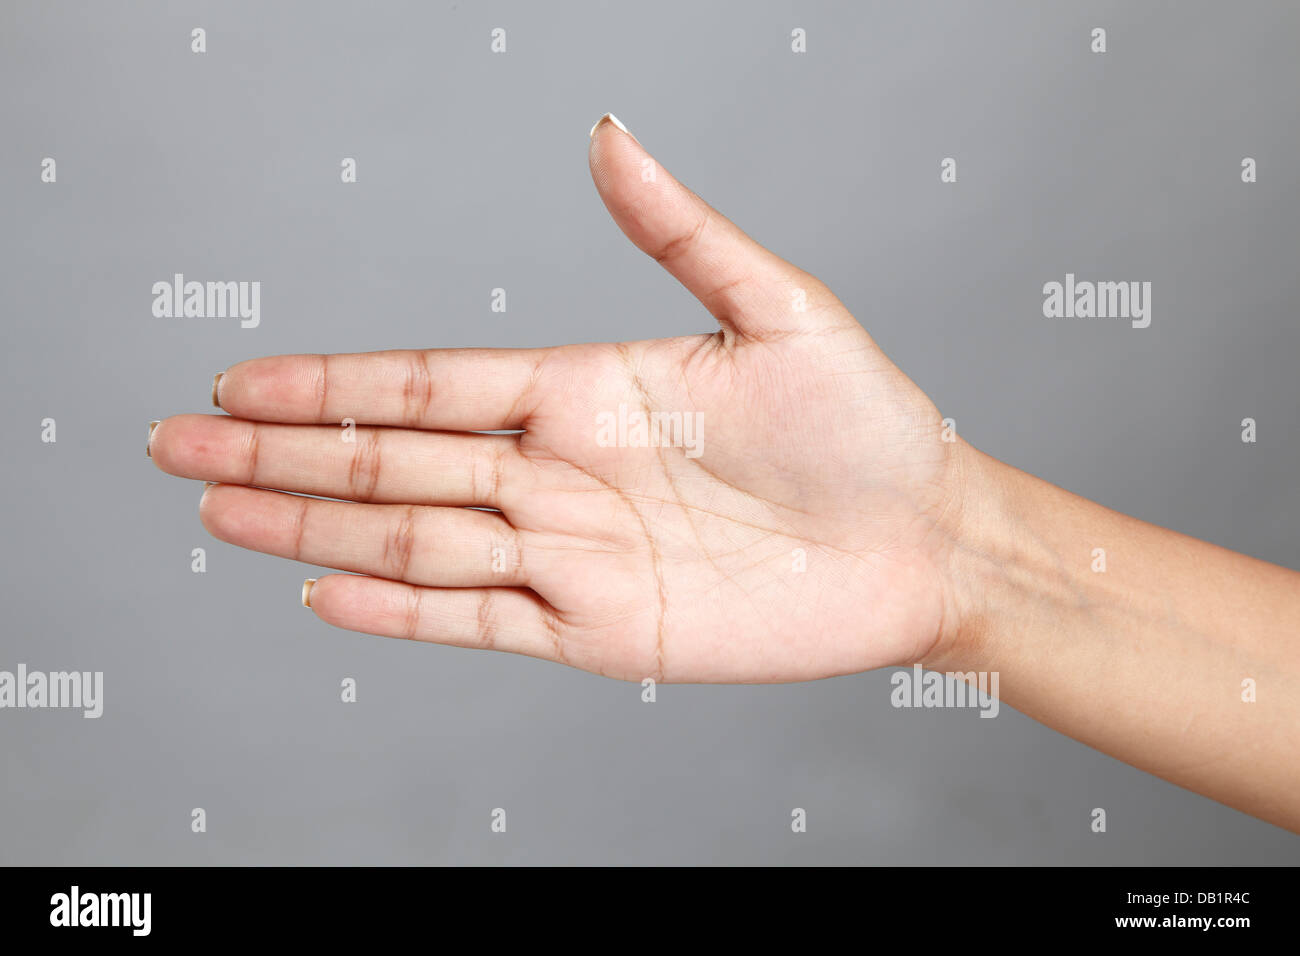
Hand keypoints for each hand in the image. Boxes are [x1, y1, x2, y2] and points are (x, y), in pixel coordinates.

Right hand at [149, 114, 967, 681]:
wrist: (926, 541)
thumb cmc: (867, 425)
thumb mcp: (779, 310)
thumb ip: (681, 233)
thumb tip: (607, 134)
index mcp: (586, 389)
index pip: (429, 383)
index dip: (333, 382)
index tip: (243, 379)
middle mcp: (562, 470)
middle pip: (394, 462)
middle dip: (282, 452)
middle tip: (176, 445)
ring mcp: (574, 554)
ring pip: (415, 540)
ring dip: (313, 525)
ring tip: (220, 510)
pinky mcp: (602, 629)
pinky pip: (481, 619)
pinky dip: (402, 609)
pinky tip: (328, 591)